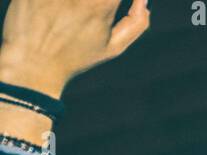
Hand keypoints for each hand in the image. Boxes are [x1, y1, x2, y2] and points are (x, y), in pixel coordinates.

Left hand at [0, 0, 149, 97]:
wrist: (32, 65)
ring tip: (68, 11)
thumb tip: (144, 2)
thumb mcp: (112, 47)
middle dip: (92, 2)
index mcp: (101, 5)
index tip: (108, 5)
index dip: (111, 0)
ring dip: (72, 2)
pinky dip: (51, 2)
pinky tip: (52, 9)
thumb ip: (136, 23)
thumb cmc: (74, 57)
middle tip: (88, 9)